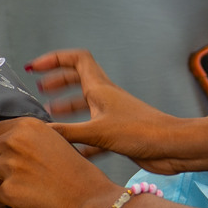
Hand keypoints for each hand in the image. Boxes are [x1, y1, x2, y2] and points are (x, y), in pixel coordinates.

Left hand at [0, 117, 119, 207]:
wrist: (92, 201)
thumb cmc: (79, 174)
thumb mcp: (56, 142)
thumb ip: (29, 138)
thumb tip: (4, 142)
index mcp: (27, 125)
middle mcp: (15, 141)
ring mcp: (10, 166)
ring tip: (2, 185)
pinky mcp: (9, 191)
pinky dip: (2, 200)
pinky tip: (19, 201)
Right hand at [24, 49, 191, 172]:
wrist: (173, 147)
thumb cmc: (142, 132)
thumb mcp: (98, 131)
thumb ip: (66, 132)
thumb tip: (37, 131)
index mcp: (100, 88)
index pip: (76, 60)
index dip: (55, 59)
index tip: (35, 69)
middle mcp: (106, 98)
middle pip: (78, 79)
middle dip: (57, 82)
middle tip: (40, 90)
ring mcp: (112, 115)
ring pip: (84, 106)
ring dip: (66, 108)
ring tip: (48, 116)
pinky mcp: (118, 134)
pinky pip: (93, 132)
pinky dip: (79, 137)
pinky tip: (69, 148)